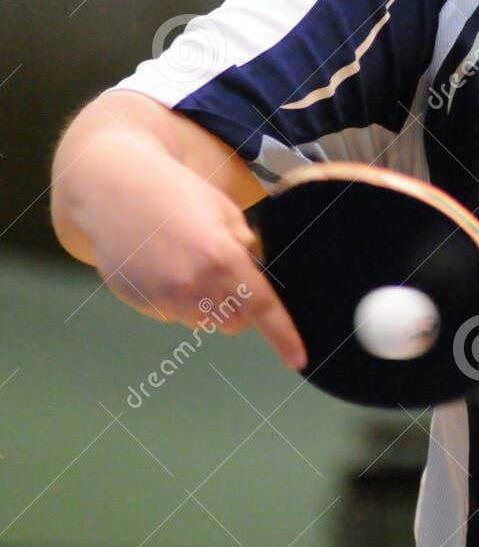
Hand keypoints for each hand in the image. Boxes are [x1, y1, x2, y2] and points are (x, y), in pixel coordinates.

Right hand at [84, 153, 305, 370]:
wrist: (111, 187)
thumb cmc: (174, 191)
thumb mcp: (223, 210)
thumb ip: (245, 246)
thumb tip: (256, 274)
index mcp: (221, 258)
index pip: (261, 308)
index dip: (283, 336)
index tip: (298, 359)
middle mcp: (193, 285)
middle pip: (234, 323)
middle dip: (240, 307)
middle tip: (225, 273)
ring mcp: (162, 297)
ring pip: (201, 321)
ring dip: (205, 303)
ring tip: (185, 261)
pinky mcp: (140, 302)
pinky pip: (171, 313)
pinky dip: (175, 298)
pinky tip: (160, 264)